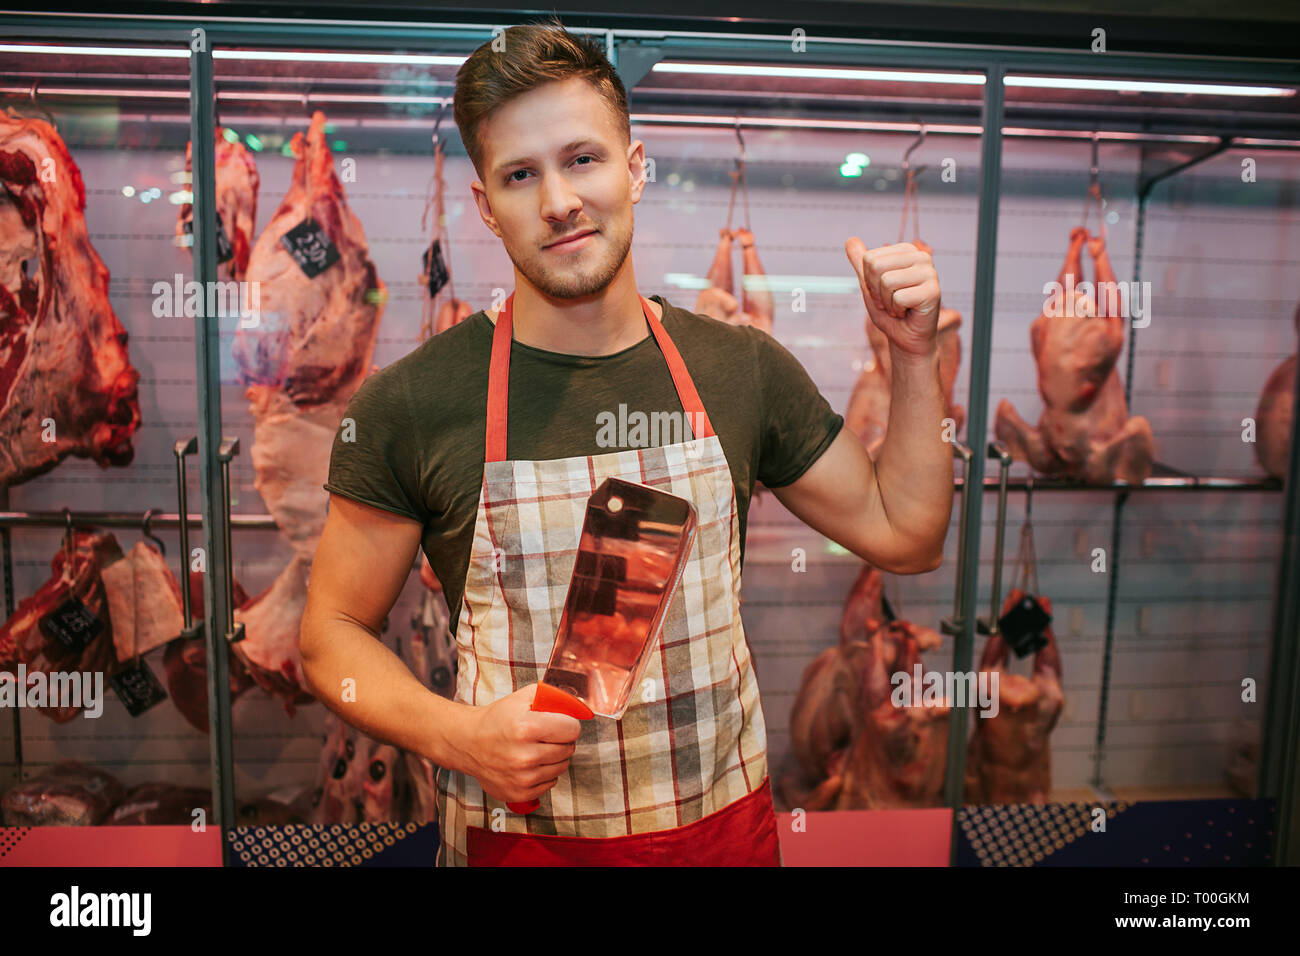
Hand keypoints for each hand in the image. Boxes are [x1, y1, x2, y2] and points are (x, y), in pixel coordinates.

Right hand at [464, 683, 580, 803]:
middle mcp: (525, 756)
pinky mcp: (520, 793)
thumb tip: (578, 703)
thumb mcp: (521, 698)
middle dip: (562, 740)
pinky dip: (545, 773)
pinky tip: (530, 764)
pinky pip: (550, 783)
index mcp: (527, 728)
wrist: (468, 743)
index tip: (561, 723)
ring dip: (555, 758)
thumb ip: (551, 696)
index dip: (569, 724)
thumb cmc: (496, 719)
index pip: (572, 729)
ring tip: (537, 749)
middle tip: (547, 735)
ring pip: (562, 767)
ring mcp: (523, 778)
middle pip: (568, 749)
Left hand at [845, 239, 940, 357]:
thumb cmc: (889, 312)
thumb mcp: (870, 285)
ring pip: (887, 281)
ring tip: (900, 307)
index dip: (869, 282)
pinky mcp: (933, 291)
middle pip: (876, 267)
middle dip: (877, 292)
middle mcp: (921, 257)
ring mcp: (930, 272)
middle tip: (890, 302)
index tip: (883, 292)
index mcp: (906, 251)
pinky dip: (897, 311)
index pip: (869, 259)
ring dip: (887, 302)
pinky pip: (899, 298)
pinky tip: (908, 313)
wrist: (906, 338)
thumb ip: (861, 262)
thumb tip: (850, 239)